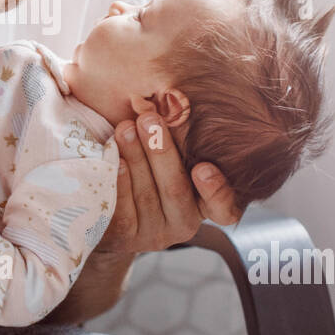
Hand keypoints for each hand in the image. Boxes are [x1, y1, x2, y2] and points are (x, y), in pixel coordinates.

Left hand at [97, 111, 242, 254]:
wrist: (109, 208)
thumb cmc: (148, 167)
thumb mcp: (169, 155)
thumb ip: (176, 137)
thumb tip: (166, 98)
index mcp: (204, 203)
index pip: (224, 208)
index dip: (217, 191)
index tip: (203, 168)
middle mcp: (184, 221)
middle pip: (176, 189)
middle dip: (162, 152)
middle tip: (149, 119)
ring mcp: (155, 233)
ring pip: (148, 196)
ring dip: (136, 158)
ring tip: (125, 128)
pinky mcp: (126, 237)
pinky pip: (123, 210)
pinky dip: (119, 181)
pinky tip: (114, 160)